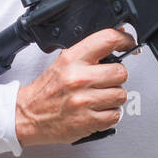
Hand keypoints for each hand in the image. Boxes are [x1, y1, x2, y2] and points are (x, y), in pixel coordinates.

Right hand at [15, 27, 136, 147]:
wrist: (28, 115)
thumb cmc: (47, 90)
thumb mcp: (64, 62)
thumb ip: (90, 51)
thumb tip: (118, 36)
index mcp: (72, 59)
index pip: (107, 40)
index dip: (124, 40)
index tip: (128, 43)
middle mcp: (78, 79)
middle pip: (121, 72)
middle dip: (116, 77)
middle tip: (106, 81)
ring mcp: (83, 101)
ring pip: (121, 95)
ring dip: (114, 98)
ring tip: (99, 98)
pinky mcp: (88, 121)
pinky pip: (115, 116)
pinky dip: (110, 115)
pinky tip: (97, 110)